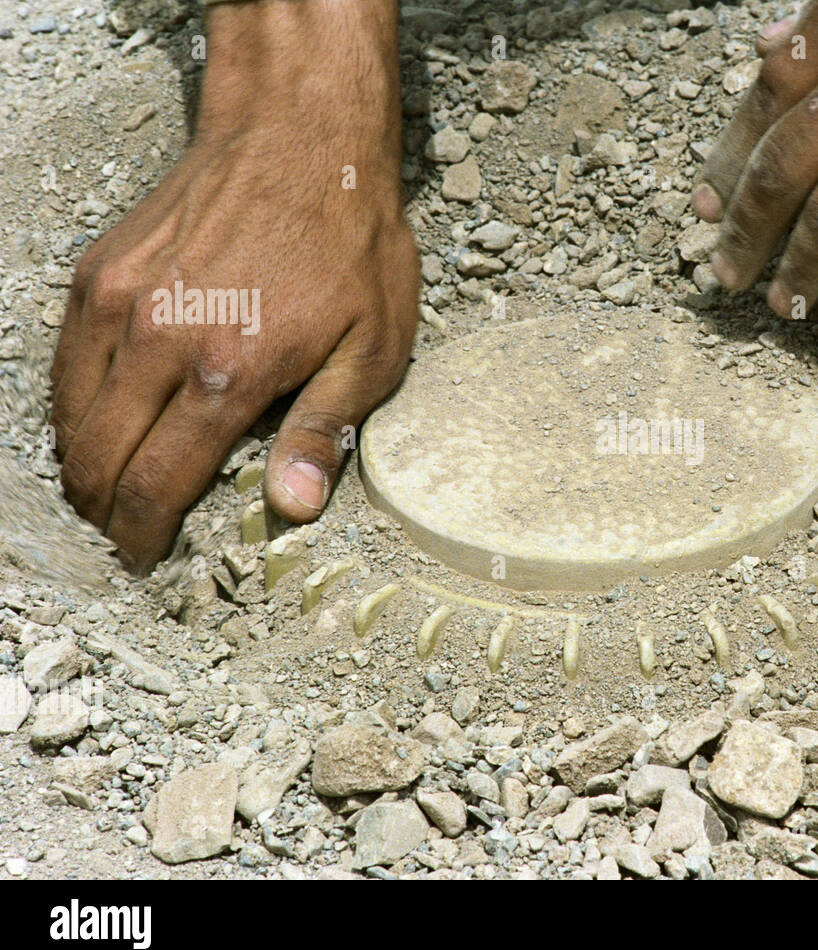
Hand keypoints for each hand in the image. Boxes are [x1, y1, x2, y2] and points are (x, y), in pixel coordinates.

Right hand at [50, 0, 416, 571]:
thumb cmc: (352, 248)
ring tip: (104, 492)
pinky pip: (64, 360)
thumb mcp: (373, 349)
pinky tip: (96, 424)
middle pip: (99, 458)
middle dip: (103, 511)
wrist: (302, 143)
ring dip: (80, 463)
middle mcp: (158, 341)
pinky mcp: (99, 272)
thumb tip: (293, 508)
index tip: (142, 557)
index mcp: (228, 373)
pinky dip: (71, 405)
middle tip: (121, 534)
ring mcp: (118, 302)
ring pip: (70, 413)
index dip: (143, 532)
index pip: (158, 482)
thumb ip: (323, 431)